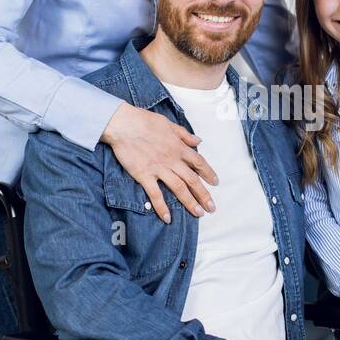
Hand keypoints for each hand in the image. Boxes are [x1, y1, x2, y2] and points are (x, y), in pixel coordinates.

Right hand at [101, 103, 216, 222]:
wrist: (123, 124)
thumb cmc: (144, 121)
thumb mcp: (169, 124)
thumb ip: (184, 134)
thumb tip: (198, 140)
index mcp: (179, 147)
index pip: (199, 162)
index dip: (209, 173)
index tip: (215, 183)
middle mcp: (172, 160)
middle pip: (192, 180)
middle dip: (204, 195)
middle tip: (212, 208)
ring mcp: (159, 169)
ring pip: (179, 188)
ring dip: (190, 202)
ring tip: (198, 214)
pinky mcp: (144, 175)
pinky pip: (155, 194)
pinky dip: (162, 207)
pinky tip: (167, 218)